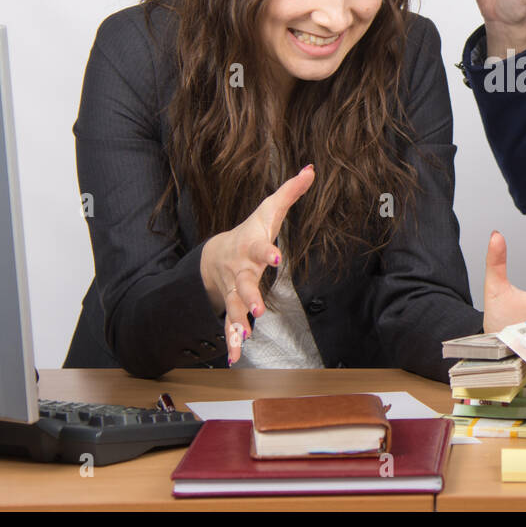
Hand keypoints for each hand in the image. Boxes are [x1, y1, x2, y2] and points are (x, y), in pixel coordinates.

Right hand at [200, 164, 315, 363]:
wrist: (215, 254)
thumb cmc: (250, 230)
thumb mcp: (269, 210)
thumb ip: (291, 192)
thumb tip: (311, 169)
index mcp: (251, 247)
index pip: (259, 248)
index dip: (267, 252)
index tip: (277, 258)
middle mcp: (239, 271)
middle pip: (242, 284)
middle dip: (250, 296)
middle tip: (259, 309)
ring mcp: (233, 290)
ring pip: (233, 308)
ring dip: (238, 324)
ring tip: (244, 339)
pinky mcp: (231, 306)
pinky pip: (230, 325)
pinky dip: (231, 342)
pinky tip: (233, 357)